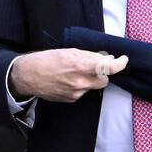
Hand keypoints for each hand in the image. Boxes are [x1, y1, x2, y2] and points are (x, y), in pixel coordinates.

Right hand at [9, 49, 127, 102]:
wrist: (28, 76)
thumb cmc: (47, 60)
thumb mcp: (69, 51)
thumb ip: (90, 56)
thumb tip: (107, 58)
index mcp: (80, 66)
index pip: (108, 68)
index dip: (119, 64)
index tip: (123, 60)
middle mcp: (80, 82)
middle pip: (104, 80)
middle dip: (102, 73)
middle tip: (93, 65)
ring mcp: (76, 93)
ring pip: (94, 87)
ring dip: (91, 79)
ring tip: (75, 72)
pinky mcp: (71, 99)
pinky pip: (84, 92)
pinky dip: (81, 85)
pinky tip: (68, 80)